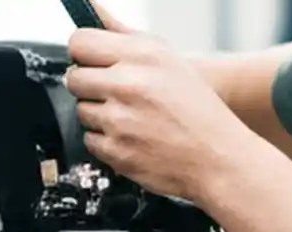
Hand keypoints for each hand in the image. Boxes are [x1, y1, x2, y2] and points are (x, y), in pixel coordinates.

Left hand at [64, 26, 256, 201]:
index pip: (80, 42)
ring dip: (98, 114)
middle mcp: (128, 85)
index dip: (83, 53)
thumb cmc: (196, 108)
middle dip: (89, 85)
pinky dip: (106, 140)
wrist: (216, 157)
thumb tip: (93, 8)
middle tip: (112, 92)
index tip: (89, 60)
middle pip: (74, 78)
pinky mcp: (114, 150)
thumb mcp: (167, 59)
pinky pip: (89, 140)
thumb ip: (124, 35)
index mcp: (142, 56)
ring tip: (130, 117)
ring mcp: (119, 120)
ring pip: (81, 110)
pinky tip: (131, 137)